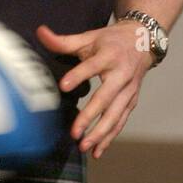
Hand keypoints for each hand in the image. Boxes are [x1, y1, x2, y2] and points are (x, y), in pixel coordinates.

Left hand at [36, 21, 154, 158]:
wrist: (143, 41)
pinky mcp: (132, 101)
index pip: (92, 66)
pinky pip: (121, 121)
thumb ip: (63, 40)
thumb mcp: (88, 37)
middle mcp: (122, 74)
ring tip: (84, 146)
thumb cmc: (110, 40)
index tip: (63, 86)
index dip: (78, 75)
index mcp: (109, 55)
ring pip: (115, 114)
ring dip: (100, 133)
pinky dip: (110, 137)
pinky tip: (97, 151)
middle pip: (106, 98)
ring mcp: (129, 90)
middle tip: (74, 132)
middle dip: (90, 116)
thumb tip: (40, 31)